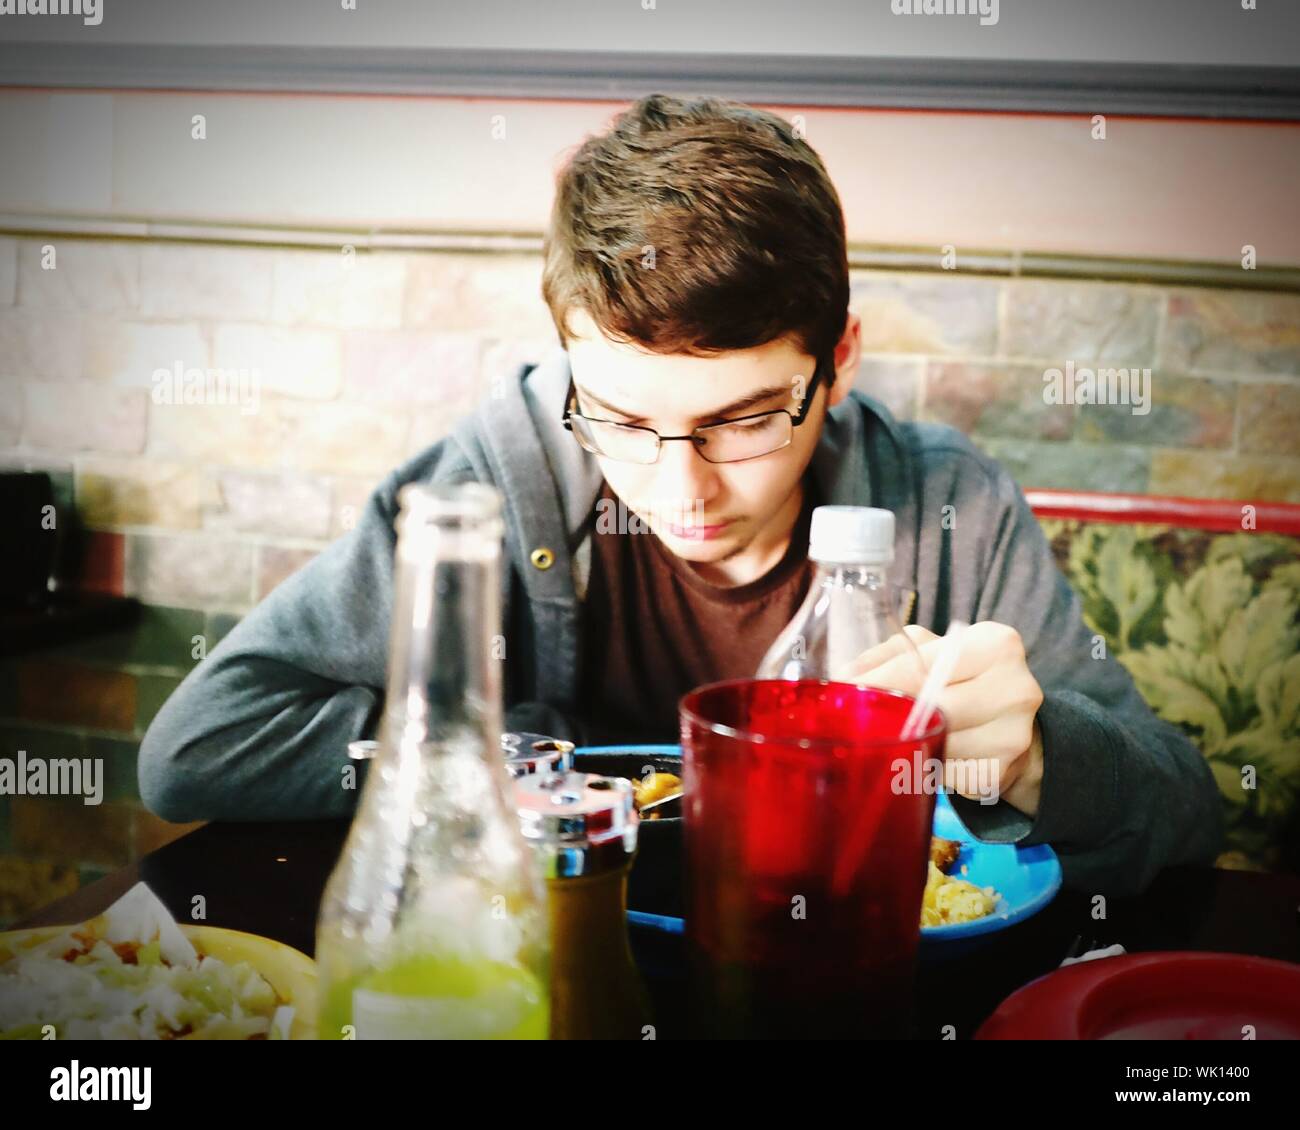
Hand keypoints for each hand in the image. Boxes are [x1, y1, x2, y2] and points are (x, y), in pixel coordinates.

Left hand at [838, 622, 1045, 815]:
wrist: (1014, 725)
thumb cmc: (962, 680)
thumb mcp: (932, 652)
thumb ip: (890, 655)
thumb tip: (843, 678)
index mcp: (995, 643)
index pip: (922, 664)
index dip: (879, 680)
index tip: (844, 692)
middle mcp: (1015, 686)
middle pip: (933, 707)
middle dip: (892, 715)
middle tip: (857, 721)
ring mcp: (1014, 734)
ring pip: (939, 744)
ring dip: (909, 745)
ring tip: (895, 739)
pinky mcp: (1003, 772)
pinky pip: (946, 774)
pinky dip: (928, 767)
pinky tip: (927, 757)